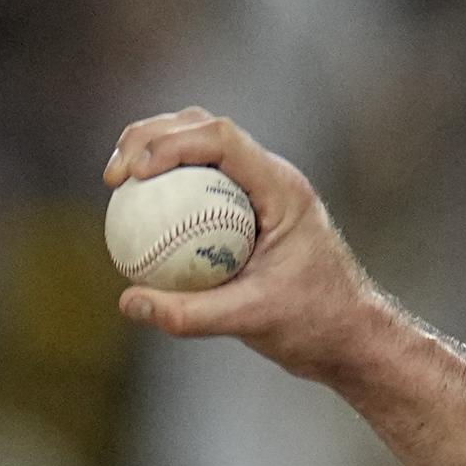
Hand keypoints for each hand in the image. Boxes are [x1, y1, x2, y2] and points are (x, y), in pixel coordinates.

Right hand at [103, 110, 393, 382]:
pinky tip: (135, 217)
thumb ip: (190, 314)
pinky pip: (201, 185)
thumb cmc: (315, 326)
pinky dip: (167, 189)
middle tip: (114, 177)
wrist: (351, 337)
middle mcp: (273, 179)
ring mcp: (261, 191)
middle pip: (203, 128)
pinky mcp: (248, 210)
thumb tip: (128, 302)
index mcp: (282, 190)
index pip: (222, 139)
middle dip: (150, 137)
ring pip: (200, 148)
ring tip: (117, 184)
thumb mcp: (251, 322)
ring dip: (155, 152)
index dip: (170, 143)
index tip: (134, 175)